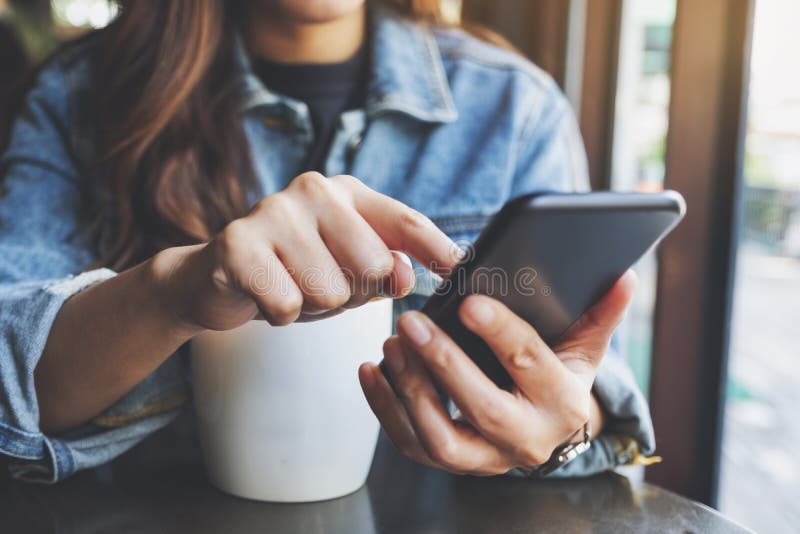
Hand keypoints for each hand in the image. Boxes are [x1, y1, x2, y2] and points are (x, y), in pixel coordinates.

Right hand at [151, 172, 458, 332]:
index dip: (441, 251)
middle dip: (354, 294)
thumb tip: (405, 276)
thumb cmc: (293, 272)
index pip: (407, 221)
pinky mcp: (239, 242)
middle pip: (374, 265)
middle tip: (322, 286)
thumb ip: (384, 270)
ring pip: (330, 290)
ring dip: (313, 306)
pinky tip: (265, 296)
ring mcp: (274, 211)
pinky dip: (281, 315)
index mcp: (349, 193)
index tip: (468, 276)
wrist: (215, 277)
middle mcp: (315, 190)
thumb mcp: (348, 272)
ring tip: (290, 287)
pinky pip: (287, 304)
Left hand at [359, 271, 636, 474]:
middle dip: (444, 363)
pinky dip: (386, 410)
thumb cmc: (559, 379)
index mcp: (563, 402)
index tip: (467, 300)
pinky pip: (413, 447)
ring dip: (410, 390)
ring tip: (392, 344)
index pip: (530, 363)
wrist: (547, 435)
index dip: (499, 331)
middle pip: (483, 407)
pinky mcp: (455, 464)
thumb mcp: (583, 348)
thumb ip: (600, 313)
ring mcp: (489, 459)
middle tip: (411, 320)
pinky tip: (372, 371)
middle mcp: (528, 439)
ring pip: (442, 438)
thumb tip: (626, 276)